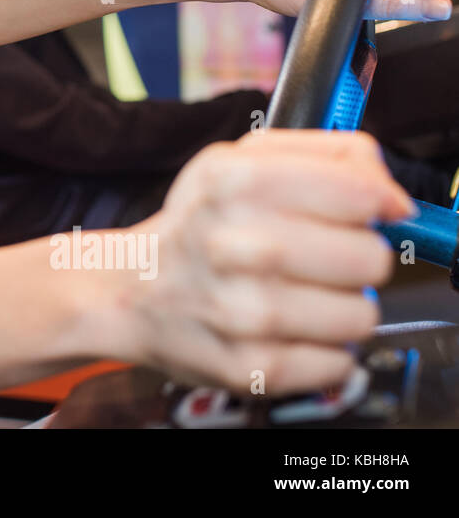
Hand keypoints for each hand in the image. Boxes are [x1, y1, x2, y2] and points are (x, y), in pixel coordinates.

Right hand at [112, 130, 415, 395]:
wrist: (130, 289)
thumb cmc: (197, 224)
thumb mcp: (240, 160)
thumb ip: (328, 155)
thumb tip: (393, 199)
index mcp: (233, 181)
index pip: (358, 192)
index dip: (374, 205)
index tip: (365, 213)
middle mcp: (231, 244)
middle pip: (368, 258)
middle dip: (360, 258)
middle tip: (325, 258)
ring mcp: (239, 311)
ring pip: (359, 314)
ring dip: (346, 307)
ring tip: (308, 296)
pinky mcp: (248, 367)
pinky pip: (336, 363)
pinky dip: (328, 349)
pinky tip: (295, 330)